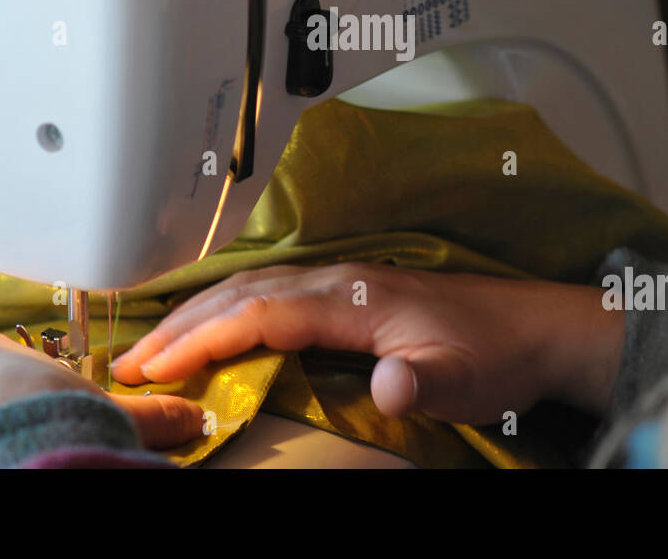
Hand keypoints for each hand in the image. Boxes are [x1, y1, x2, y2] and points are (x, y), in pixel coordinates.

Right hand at [111, 263, 623, 424]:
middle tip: (130, 363)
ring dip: (200, 311)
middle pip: (243, 292)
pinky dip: (230, 304)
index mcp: (354, 297)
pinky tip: (217, 322)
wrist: (537, 325)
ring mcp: (343, 279)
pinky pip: (271, 289)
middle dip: (183, 325)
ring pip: (253, 285)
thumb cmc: (495, 352)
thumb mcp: (463, 380)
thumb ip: (421, 385)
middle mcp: (339, 279)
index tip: (157, 367)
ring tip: (155, 344)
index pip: (261, 313)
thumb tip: (386, 388)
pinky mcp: (351, 290)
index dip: (205, 338)